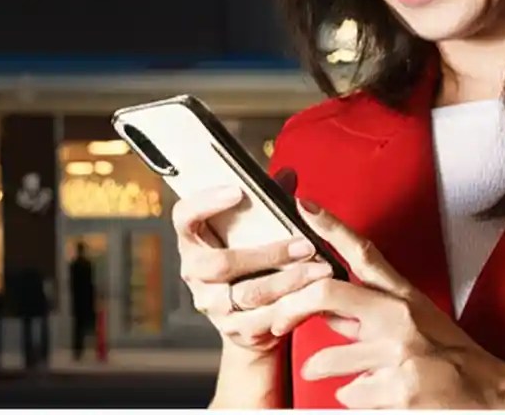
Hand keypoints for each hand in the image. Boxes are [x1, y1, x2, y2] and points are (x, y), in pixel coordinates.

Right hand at [173, 181, 334, 352]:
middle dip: (268, 253)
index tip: (237, 190)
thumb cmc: (250, 263)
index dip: (204, 203)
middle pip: (220, 264)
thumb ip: (268, 204)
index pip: (183, 217)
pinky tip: (315, 295)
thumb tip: (288, 174)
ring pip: (249, 293)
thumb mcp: (253, 233)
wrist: (248, 322)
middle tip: (305, 243)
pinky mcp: (235, 329)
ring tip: (321, 268)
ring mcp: (212, 304)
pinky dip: (293, 306)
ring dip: (290, 280)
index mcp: (193, 242)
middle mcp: (195, 274)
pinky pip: (265, 319)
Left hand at [269, 200, 504, 408]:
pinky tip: (373, 396)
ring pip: (329, 358)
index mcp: (401, 296)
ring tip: (334, 375)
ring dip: (324, 371)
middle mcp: (401, 317)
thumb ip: (366, 312)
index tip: (304, 206)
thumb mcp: (412, 321)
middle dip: (288, 308)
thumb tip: (322, 307)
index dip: (331, 226)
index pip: (363, 252)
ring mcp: (402, 351)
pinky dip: (352, 398)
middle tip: (274, 322)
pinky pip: (349, 394)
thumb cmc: (450, 357)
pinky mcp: (403, 388)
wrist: (493, 395)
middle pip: (326, 292)